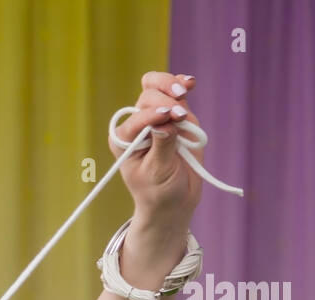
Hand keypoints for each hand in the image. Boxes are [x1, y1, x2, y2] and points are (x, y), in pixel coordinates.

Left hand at [109, 71, 202, 225]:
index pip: (138, 117)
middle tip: (180, 114)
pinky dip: (184, 85)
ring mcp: (158, 118)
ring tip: (185, 91)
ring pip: (162, 89)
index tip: (169, 117)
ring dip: (174, 89)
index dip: (153, 114)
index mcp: (124, 139)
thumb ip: (162, 146)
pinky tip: (190, 82)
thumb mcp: (158, 172)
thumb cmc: (158, 192)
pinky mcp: (177, 117)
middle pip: (148, 96)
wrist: (174, 201)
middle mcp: (139, 125)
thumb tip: (166, 123)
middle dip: (166, 101)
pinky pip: (178, 95)